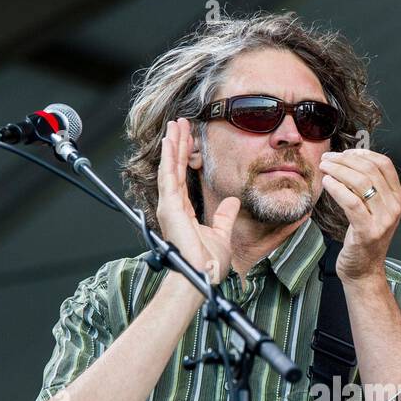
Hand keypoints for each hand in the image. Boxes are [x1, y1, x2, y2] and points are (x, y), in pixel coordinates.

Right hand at [156, 117, 239, 285]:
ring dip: (172, 145)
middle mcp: (174, 208)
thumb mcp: (222, 234)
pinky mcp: (170, 207)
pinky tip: (169, 141)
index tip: (189, 139)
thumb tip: (232, 202)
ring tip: (175, 125)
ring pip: (170, 168)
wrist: (204, 277)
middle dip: (177, 144)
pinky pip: (168, 177)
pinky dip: (168, 158)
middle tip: (180, 123)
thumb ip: (225, 217)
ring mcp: (170, 207)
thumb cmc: (208, 264)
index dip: (185, 157)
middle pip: (174, 169)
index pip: (182, 178)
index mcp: (184, 213)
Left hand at [318, 148, 400, 281]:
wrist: (363, 271)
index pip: (384, 164)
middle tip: (327, 159)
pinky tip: (326, 183)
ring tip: (324, 168)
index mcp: (398, 199)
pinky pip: (351, 202)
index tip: (345, 153)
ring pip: (361, 183)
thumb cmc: (363, 239)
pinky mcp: (368, 231)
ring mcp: (383, 220)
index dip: (363, 153)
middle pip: (370, 170)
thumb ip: (368, 187)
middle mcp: (394, 208)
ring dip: (338, 171)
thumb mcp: (373, 210)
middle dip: (345, 160)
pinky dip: (337, 188)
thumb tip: (349, 160)